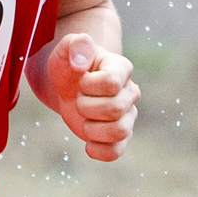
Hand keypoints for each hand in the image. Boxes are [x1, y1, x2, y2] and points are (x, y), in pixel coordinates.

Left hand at [44, 33, 139, 161]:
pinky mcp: (118, 136)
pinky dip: (99, 151)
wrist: (68, 85)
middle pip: (115, 109)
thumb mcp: (67, 48)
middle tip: (78, 98)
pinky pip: (116, 151)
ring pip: (119, 132)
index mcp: (121, 69)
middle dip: (86, 106)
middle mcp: (130, 92)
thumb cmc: (70, 64)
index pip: (112, 83)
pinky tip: (87, 143)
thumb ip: (75, 44)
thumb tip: (80, 63)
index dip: (89, 85)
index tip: (81, 80)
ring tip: (83, 118)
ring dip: (92, 128)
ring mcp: (127, 116)